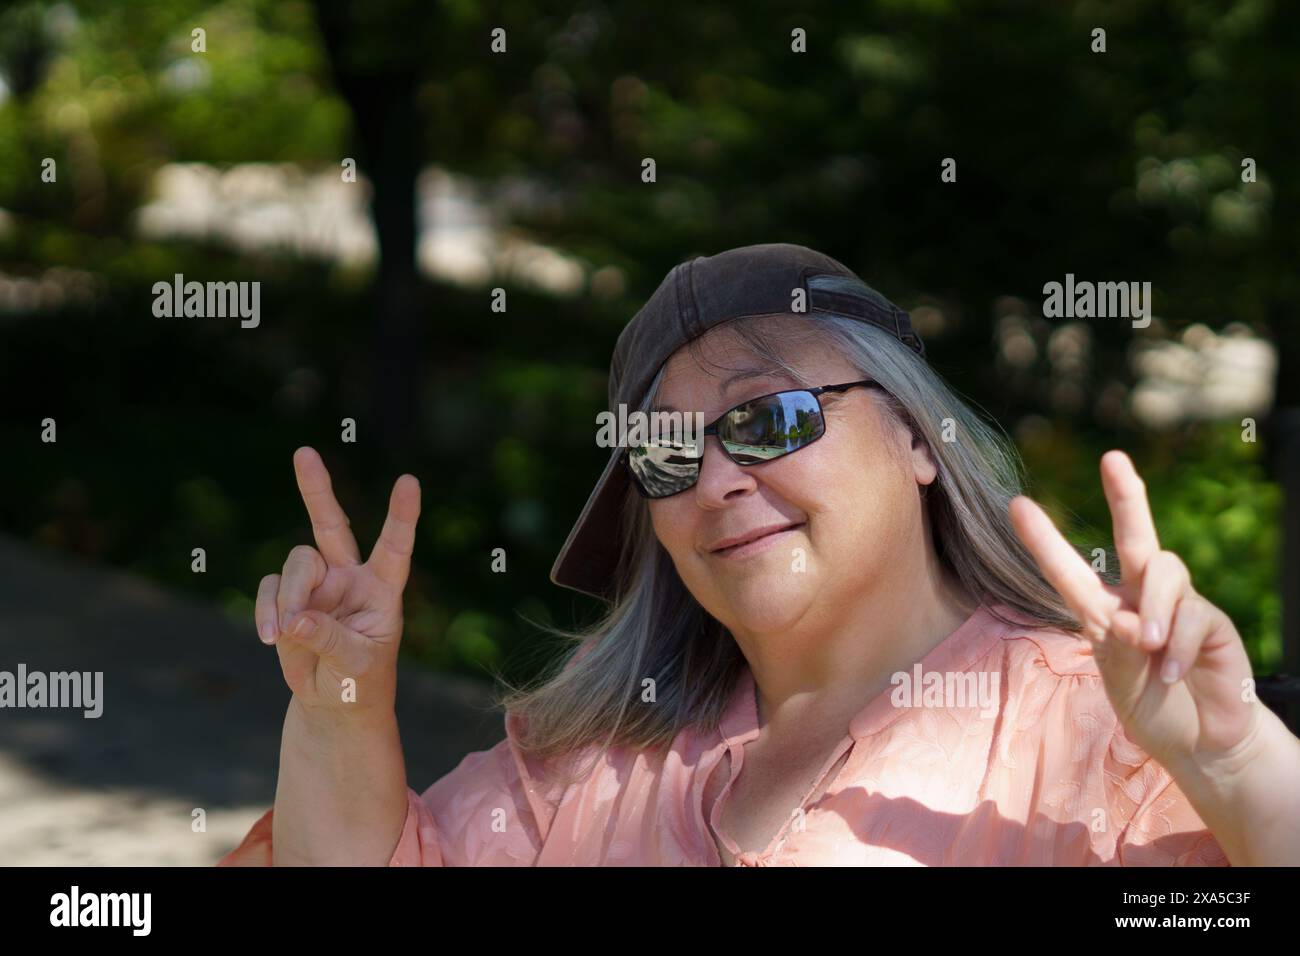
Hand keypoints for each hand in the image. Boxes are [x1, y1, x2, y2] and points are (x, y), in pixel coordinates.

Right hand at [255, 447, 420, 717]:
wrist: (335, 702)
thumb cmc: (361, 681)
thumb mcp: (357, 665)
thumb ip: (329, 639)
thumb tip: (295, 617)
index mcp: (383, 588)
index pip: (395, 546)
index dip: (402, 515)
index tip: (409, 481)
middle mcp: (350, 576)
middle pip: (332, 525)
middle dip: (316, 490)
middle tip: (303, 452)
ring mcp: (317, 584)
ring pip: (296, 564)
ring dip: (288, 596)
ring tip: (285, 633)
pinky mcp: (287, 598)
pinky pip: (269, 589)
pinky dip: (267, 610)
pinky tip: (270, 638)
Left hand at [1009, 450, 1259, 776]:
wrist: (1201, 742)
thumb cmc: (1151, 706)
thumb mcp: (1122, 680)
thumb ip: (1122, 648)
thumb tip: (1133, 620)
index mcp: (1105, 610)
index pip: (1069, 569)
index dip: (1045, 539)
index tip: (1017, 505)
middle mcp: (1141, 598)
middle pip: (1135, 537)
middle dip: (1126, 496)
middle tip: (1113, 459)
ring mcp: (1179, 607)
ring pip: (1166, 572)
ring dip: (1155, 609)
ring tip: (1149, 646)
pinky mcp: (1214, 623)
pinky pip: (1195, 617)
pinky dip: (1179, 647)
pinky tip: (1173, 673)